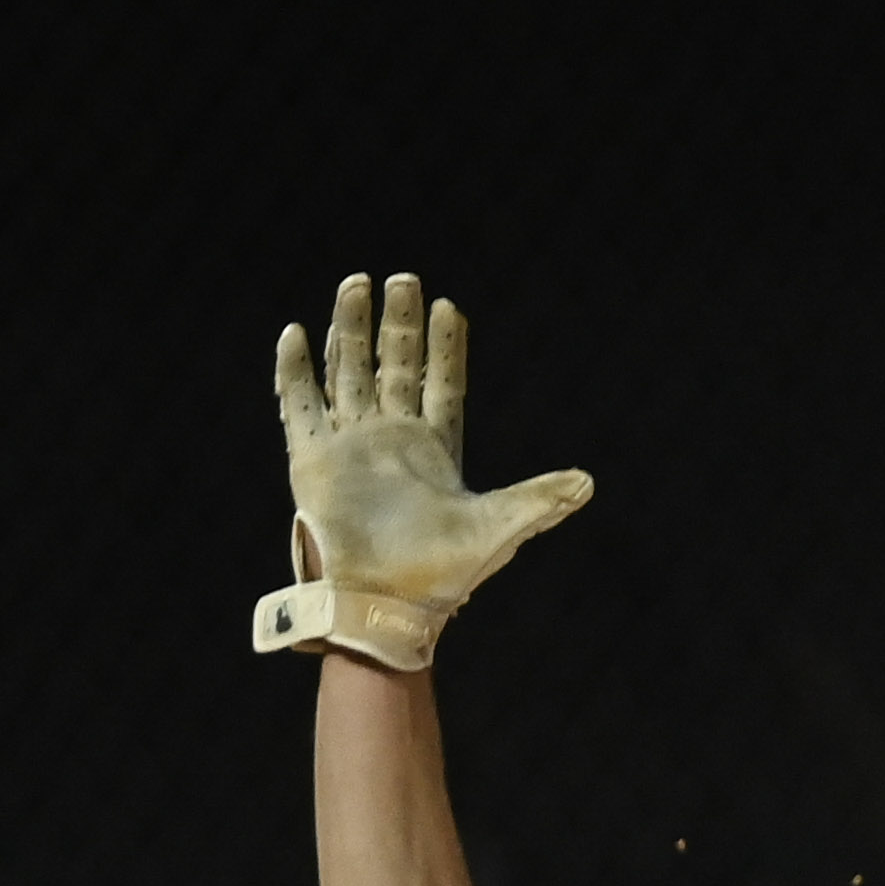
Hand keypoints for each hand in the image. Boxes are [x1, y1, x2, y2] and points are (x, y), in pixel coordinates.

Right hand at [261, 272, 592, 669]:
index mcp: (435, 448)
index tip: (446, 306)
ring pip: (348, 374)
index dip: (444, 346)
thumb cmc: (441, 576)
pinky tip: (296, 334)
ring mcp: (350, 447)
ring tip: (355, 284)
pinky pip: (300, 407)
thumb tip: (588, 482)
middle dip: (397, 323)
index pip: (441, 382)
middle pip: (394, 366)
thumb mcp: (498, 531)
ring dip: (350, 331)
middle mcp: (391, 439)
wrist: (384, 607)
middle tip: (402, 278)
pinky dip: (296, 372)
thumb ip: (539, 501)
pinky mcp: (313, 462)